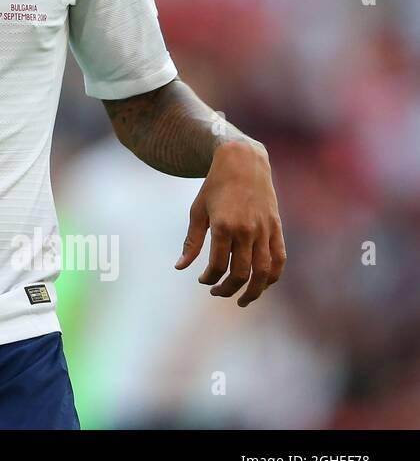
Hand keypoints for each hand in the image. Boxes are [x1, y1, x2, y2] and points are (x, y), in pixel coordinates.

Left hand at [176, 140, 285, 306]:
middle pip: (241, 273)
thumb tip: (180, 268)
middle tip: (217, 293)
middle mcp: (247, 230)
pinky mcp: (276, 228)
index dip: (209, 278)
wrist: (243, 162)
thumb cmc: (215, 186)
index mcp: (223, 226)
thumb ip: (191, 242)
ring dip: (254, 291)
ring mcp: (265, 230)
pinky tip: (263, 284)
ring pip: (264, 271)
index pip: (218, 266)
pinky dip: (273, 276)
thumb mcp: (197, 211)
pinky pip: (279, 259)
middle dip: (228, 289)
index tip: (203, 280)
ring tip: (242, 299)